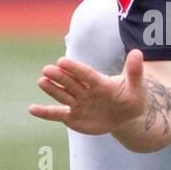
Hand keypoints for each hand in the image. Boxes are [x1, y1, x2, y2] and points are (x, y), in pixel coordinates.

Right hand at [29, 49, 146, 134]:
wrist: (126, 116)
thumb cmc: (131, 97)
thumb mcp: (136, 86)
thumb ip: (134, 71)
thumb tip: (138, 53)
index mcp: (100, 82)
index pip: (86, 74)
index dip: (75, 69)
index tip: (63, 61)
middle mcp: (85, 91)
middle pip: (71, 82)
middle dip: (60, 77)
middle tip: (47, 69)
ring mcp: (78, 103)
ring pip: (63, 95)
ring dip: (52, 90)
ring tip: (41, 81)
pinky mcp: (72, 116)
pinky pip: (57, 114)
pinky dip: (45, 113)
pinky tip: (32, 109)